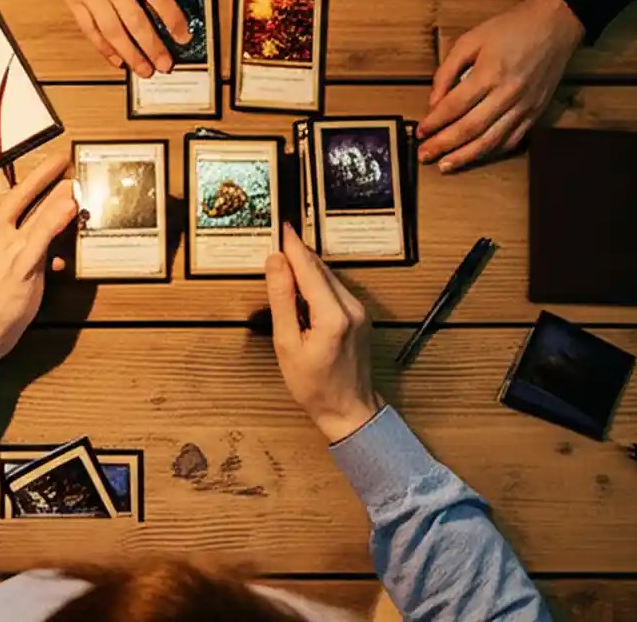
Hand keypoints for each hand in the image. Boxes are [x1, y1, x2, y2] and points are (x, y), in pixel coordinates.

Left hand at [0, 154, 77, 359]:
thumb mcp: (25, 263)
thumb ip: (45, 230)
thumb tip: (65, 201)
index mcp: (0, 231)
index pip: (24, 193)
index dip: (43, 175)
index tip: (62, 159)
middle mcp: (3, 238)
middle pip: (32, 207)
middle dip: (52, 193)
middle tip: (73, 178)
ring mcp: (10, 254)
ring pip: (38, 228)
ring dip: (57, 221)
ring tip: (75, 213)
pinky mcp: (18, 271)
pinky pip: (40, 250)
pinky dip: (55, 248)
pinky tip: (63, 256)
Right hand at [36, 0, 190, 77]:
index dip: (172, 19)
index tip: (183, 36)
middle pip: (135, 21)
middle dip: (152, 46)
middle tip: (164, 65)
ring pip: (112, 31)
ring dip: (129, 54)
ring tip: (143, 70)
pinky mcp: (73, 0)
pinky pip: (89, 29)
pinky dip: (102, 47)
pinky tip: (115, 60)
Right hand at [265, 224, 381, 442]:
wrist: (348, 410)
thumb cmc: (314, 385)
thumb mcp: (287, 344)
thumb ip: (282, 300)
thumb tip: (276, 263)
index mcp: (333, 315)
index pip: (309, 269)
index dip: (293, 247)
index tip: (281, 227)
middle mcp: (352, 308)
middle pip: (320, 270)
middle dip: (298, 254)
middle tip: (277, 238)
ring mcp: (360, 311)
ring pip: (329, 278)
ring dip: (307, 268)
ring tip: (284, 261)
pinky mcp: (360, 316)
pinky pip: (336, 290)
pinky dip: (317, 283)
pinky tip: (302, 288)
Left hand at [418, 0, 584, 171]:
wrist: (555, 24)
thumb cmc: (511, 28)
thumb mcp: (471, 40)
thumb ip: (447, 71)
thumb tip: (433, 102)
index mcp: (490, 72)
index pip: (455, 106)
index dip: (434, 122)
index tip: (420, 132)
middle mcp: (508, 93)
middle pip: (471, 128)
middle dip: (444, 145)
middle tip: (424, 155)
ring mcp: (525, 106)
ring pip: (491, 140)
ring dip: (465, 156)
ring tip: (445, 165)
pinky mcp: (536, 112)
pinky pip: (512, 140)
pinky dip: (491, 151)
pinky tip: (475, 156)